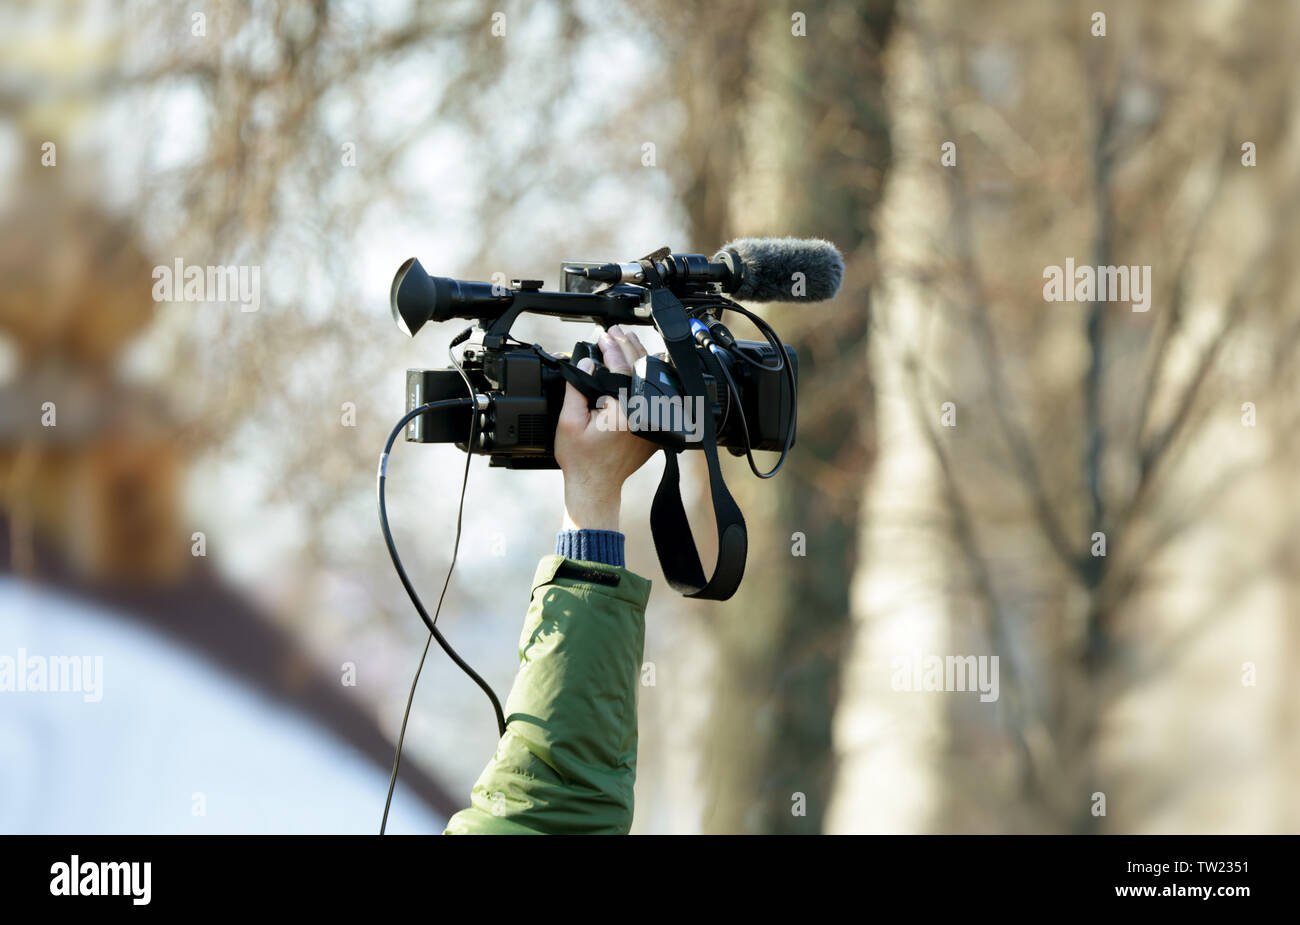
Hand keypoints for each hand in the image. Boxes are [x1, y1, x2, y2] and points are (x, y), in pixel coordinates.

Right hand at [554, 325, 658, 531]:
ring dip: (639, 357)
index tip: (602, 337)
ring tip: (628, 341)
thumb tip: (587, 363)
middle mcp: (642, 414)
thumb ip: (577, 389)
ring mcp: (651, 421)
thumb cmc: (580, 460)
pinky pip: (654, 396)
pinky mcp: (653, 428)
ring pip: (650, 380)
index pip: (620, 369)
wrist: (595, 486)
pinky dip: (650, 378)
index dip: (610, 349)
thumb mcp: (568, 422)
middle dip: (626, 346)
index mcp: (623, 411)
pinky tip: (646, 364)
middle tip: (614, 333)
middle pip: (639, 370)